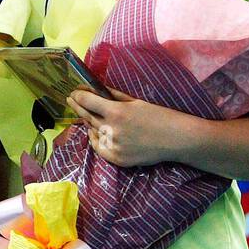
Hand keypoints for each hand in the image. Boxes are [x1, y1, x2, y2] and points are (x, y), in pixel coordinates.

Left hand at [66, 88, 182, 167]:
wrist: (178, 140)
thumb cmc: (160, 116)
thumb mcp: (136, 102)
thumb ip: (114, 97)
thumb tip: (96, 89)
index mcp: (117, 112)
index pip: (88, 101)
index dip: (79, 95)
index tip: (74, 92)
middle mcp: (112, 130)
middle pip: (86, 116)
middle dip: (77, 106)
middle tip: (70, 99)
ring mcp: (114, 146)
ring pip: (92, 131)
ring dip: (88, 122)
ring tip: (85, 114)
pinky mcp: (118, 159)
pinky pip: (99, 148)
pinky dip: (94, 139)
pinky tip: (92, 132)